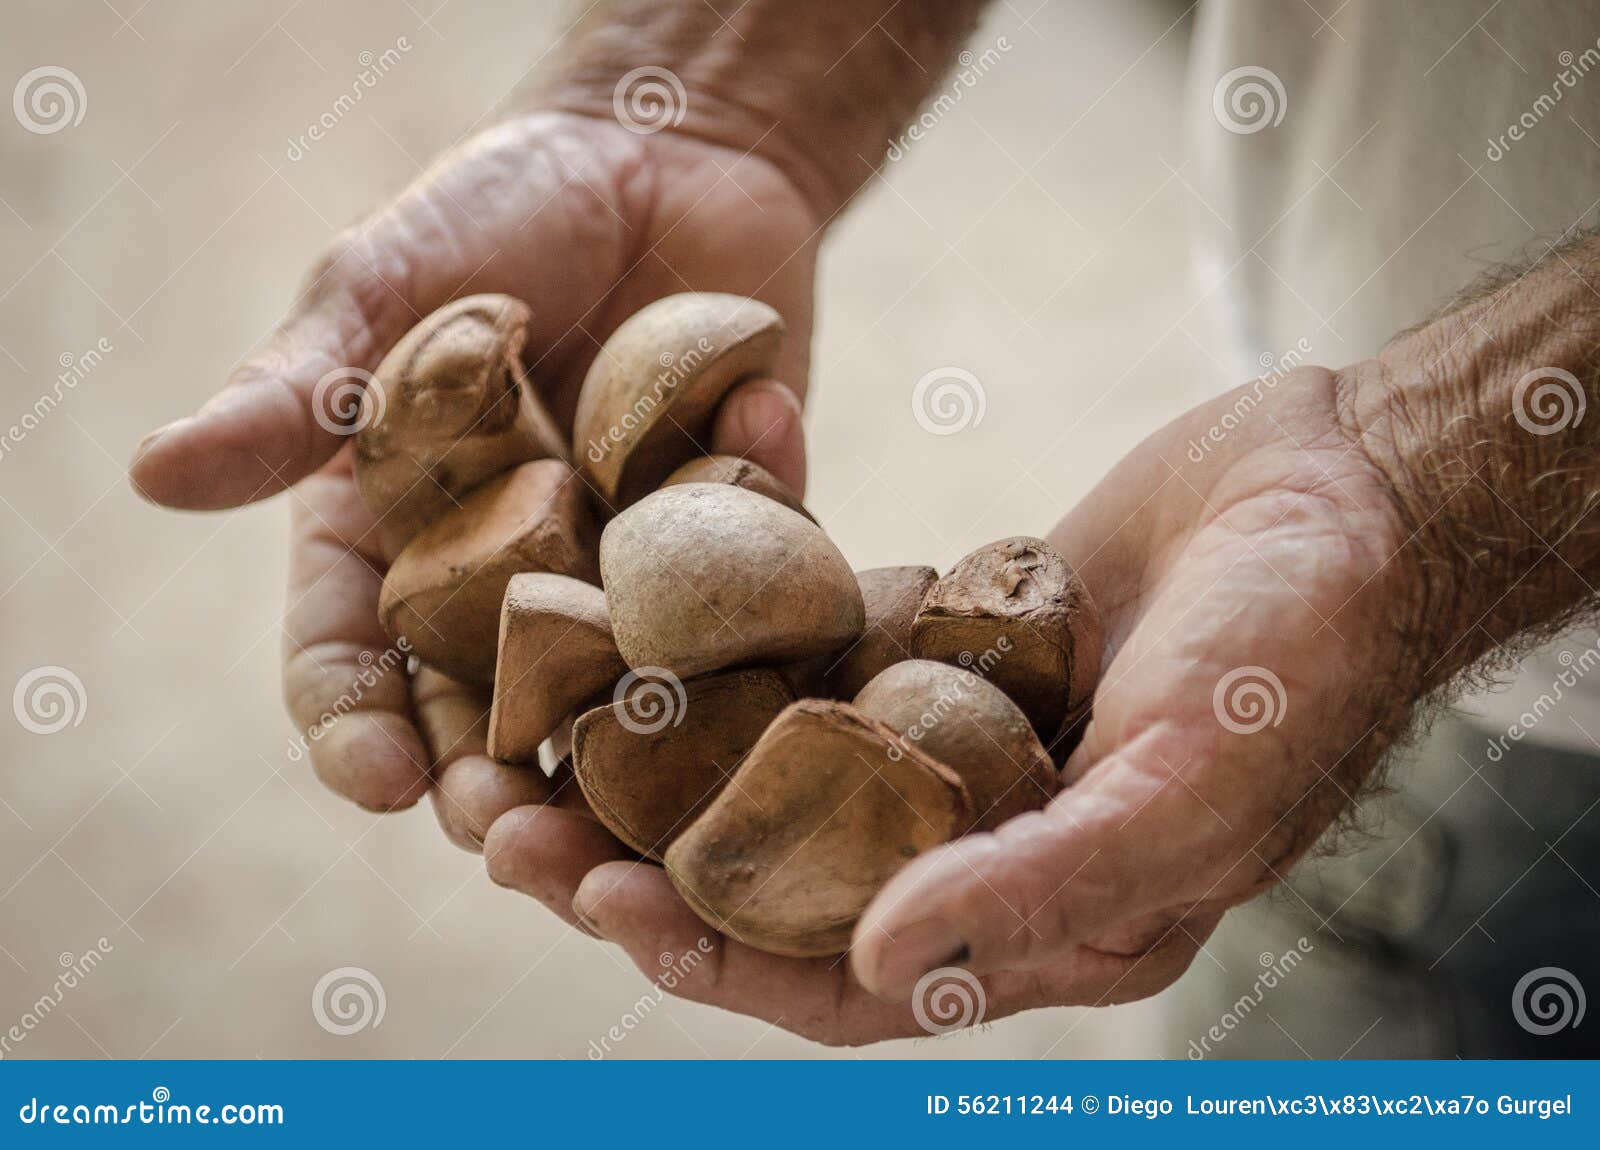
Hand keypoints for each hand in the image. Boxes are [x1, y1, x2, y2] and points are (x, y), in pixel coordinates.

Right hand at [129, 110, 819, 838]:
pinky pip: (760, 589)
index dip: (355, 732)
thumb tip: (153, 471)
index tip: (377, 779)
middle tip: (509, 839)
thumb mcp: (382, 284)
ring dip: (626, 780)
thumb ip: (294, 389)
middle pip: (487, 724)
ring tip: (637, 838)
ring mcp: (633, 577)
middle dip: (493, 795)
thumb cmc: (498, 210)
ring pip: (623, 714)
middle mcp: (512, 584)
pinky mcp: (744, 545)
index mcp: (397, 542)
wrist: (667, 157)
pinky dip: (768, 576)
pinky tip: (760, 506)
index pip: (353, 665)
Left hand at [488, 361, 1421, 1044]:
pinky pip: (810, 656)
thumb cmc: (1298, 654)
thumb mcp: (1184, 786)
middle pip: (772, 882)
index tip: (595, 901)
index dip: (713, 957)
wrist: (1345, 493)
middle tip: (504, 819)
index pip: (841, 982)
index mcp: (1036, 920)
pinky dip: (725, 645)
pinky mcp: (938, 642)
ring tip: (531, 723)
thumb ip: (1042, 883)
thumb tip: (884, 963)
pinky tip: (626, 607)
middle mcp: (975, 841)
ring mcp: (950, 738)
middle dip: (636, 860)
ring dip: (652, 759)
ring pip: (767, 773)